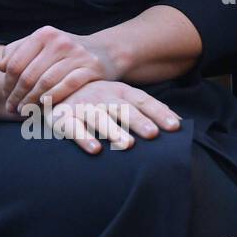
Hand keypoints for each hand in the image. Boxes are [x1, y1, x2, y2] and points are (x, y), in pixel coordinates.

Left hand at [0, 26, 119, 112]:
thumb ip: (19, 51)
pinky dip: (52, 98)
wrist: (105, 52)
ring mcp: (76, 54)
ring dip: (31, 101)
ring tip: (23, 111)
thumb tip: (1, 67)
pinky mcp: (91, 67)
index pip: (15, 62)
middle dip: (16, 95)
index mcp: (43, 34)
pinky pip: (67, 86)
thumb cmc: (66, 52)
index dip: (7, 82)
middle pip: (28, 75)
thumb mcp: (43, 45)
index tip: (4, 96)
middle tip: (10, 108)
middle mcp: (59, 41)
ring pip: (45, 82)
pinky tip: (43, 106)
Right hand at [49, 81, 181, 154]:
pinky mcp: (63, 116)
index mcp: (120, 91)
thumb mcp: (122, 96)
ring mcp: (83, 105)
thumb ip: (148, 108)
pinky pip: (72, 127)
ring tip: (128, 145)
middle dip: (138, 121)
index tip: (175, 126)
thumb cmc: (99, 97)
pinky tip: (95, 150)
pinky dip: (83, 137)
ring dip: (114, 131)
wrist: (56, 86)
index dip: (159, 112)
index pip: (143, 101)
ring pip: (99, 117)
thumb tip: (180, 121)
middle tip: (153, 134)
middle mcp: (103, 96)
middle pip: (122, 108)